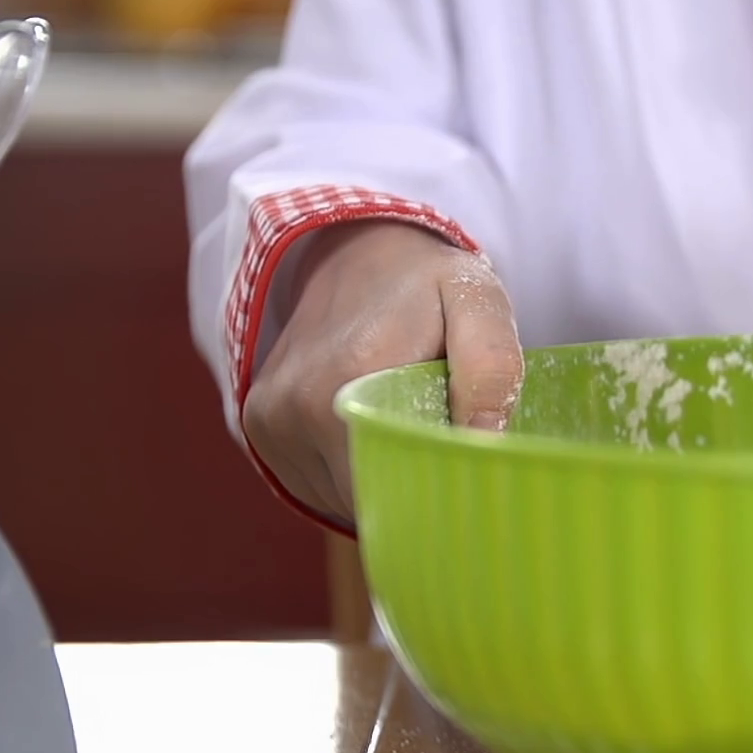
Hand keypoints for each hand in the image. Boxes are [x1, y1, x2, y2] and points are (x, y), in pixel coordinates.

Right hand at [242, 221, 523, 522]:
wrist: (358, 252)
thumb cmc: (427, 283)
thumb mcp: (477, 301)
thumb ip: (491, 367)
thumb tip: (487, 442)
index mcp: (353, 374)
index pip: (401, 485)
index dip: (440, 495)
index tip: (472, 486)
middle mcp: (297, 406)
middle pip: (370, 498)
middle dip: (415, 492)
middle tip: (451, 457)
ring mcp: (270, 422)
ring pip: (344, 499)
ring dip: (384, 484)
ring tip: (410, 431)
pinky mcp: (261, 430)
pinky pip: (318, 486)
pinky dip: (355, 476)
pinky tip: (376, 433)